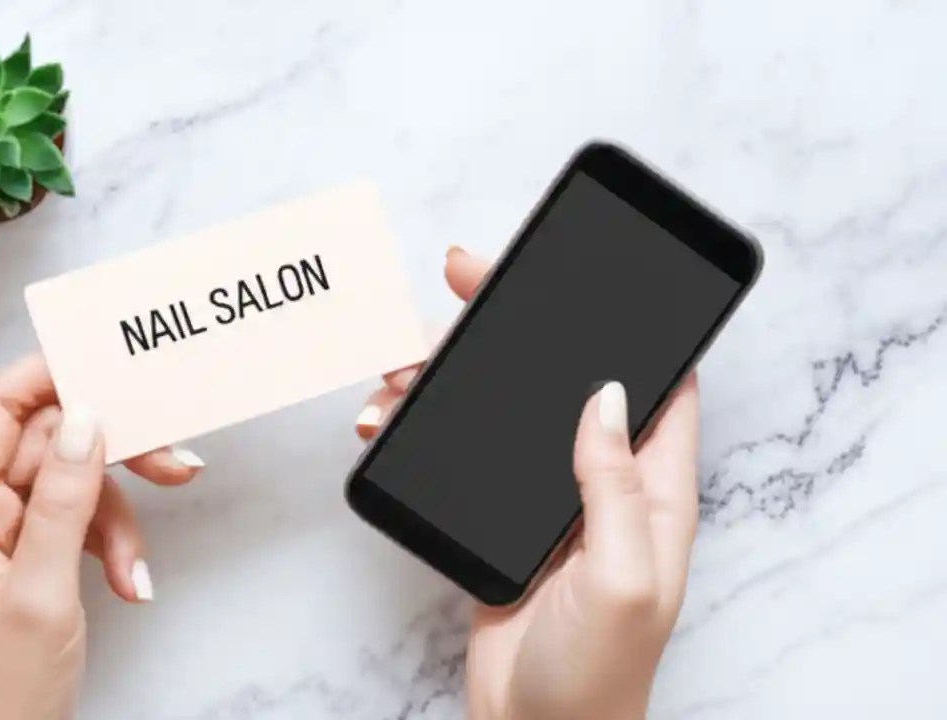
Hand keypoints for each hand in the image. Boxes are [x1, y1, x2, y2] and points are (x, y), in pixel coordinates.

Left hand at [0, 354, 204, 719]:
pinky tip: (131, 585)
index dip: (52, 375)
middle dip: (113, 458)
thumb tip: (86, 417)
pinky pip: (75, 528)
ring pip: (72, 489)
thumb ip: (64, 501)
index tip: (114, 364)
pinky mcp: (24, 565)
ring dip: (119, 521)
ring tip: (137, 573)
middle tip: (175, 466)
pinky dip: (111, 549)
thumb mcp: (40, 594)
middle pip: (49, 445)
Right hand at [356, 247, 699, 719]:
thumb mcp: (622, 578)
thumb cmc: (597, 674)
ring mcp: (548, 499)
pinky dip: (426, 425)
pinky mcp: (500, 520)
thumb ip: (614, 487)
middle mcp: (604, 484)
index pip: (653, 382)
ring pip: (502, 409)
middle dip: (508, 329)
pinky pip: (466, 452)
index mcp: (654, 491)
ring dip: (453, 377)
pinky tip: (392, 417)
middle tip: (458, 285)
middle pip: (561, 378)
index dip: (622, 323)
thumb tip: (605, 395)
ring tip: (401, 367)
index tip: (570, 277)